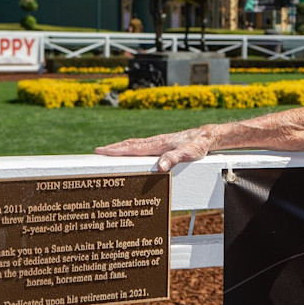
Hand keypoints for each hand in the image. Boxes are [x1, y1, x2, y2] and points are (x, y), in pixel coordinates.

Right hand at [95, 127, 215, 170]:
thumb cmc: (198, 145)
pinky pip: (142, 146)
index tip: (101, 151)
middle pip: (130, 144)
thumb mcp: (188, 154)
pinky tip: (130, 152)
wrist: (206, 136)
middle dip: (113, 148)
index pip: (132, 147)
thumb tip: (159, 167)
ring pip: (135, 144)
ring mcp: (158, 142)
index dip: (116, 150)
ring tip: (108, 151)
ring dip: (121, 147)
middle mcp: (155, 142)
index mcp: (157, 144)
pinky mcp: (161, 144)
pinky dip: (131, 148)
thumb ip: (174, 159)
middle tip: (97, 152)